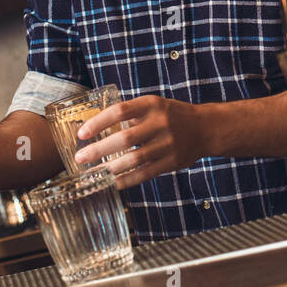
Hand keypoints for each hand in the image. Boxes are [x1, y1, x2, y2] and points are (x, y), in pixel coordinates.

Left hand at [75, 95, 206, 190]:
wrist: (206, 128)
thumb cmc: (172, 116)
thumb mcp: (154, 105)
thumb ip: (131, 114)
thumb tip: (97, 125)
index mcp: (153, 104)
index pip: (120, 111)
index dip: (99, 122)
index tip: (82, 133)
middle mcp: (160, 123)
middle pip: (124, 138)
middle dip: (99, 150)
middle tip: (80, 158)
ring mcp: (168, 144)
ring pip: (134, 159)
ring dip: (110, 168)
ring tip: (92, 173)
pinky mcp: (172, 162)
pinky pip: (145, 173)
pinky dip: (127, 180)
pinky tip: (113, 183)